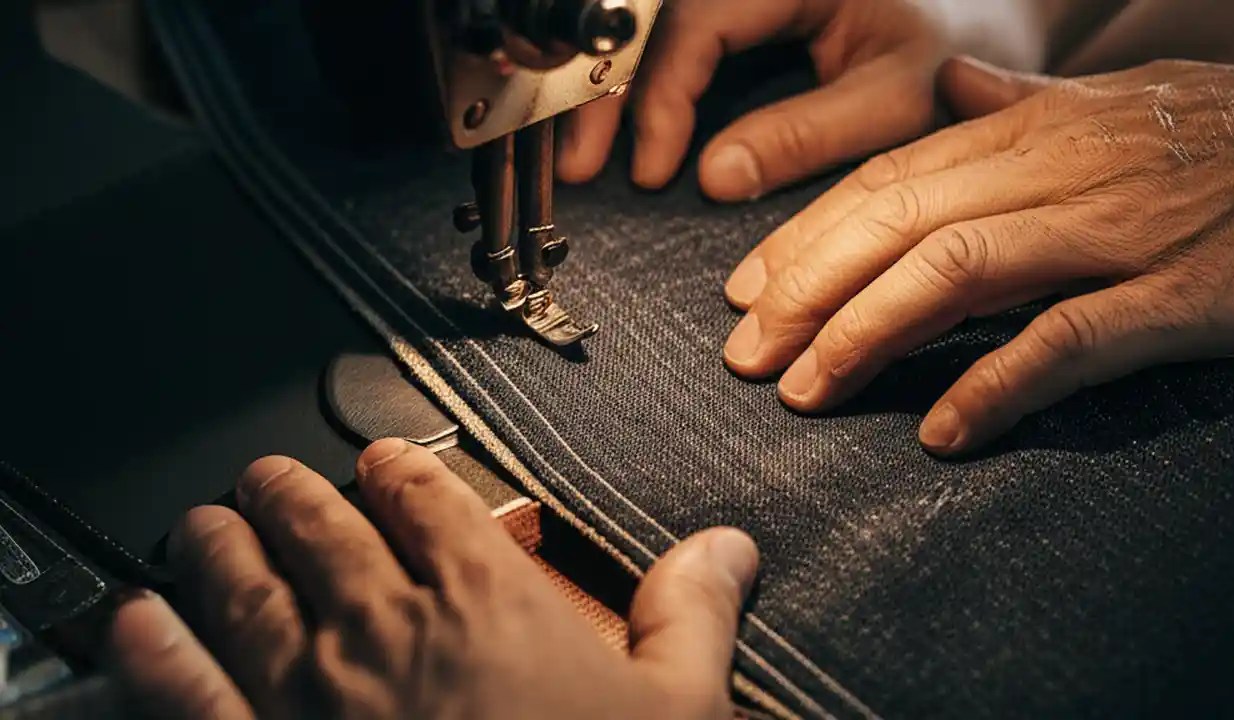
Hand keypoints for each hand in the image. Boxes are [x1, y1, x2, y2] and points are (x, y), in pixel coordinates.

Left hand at [110, 440, 758, 718]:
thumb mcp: (675, 708)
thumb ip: (690, 614)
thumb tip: (726, 550)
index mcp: (482, 599)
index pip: (421, 491)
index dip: (398, 464)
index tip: (386, 461)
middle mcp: (384, 627)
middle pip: (317, 521)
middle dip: (292, 490)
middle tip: (276, 479)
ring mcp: (312, 692)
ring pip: (243, 583)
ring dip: (220, 543)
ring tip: (209, 524)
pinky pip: (186, 687)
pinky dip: (154, 646)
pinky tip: (138, 621)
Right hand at [556, 0, 1047, 201]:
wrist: (988, 16)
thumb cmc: (957, 51)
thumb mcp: (896, 100)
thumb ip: (808, 134)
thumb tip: (714, 176)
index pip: (698, 20)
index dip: (661, 96)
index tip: (650, 168)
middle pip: (648, 13)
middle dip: (602, 89)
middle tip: (576, 165)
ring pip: (646, 21)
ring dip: (606, 85)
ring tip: (578, 151)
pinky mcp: (737, 5)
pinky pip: (671, 35)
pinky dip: (638, 82)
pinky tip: (617, 127)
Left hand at [722, 57, 1233, 454]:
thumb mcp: (1120, 101)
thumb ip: (1024, 100)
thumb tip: (950, 83)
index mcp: (1036, 127)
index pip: (889, 178)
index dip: (806, 235)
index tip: (744, 289)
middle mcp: (1060, 169)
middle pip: (901, 222)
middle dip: (807, 290)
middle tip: (746, 354)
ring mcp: (1119, 231)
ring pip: (960, 270)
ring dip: (867, 332)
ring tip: (807, 390)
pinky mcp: (1181, 294)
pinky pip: (1069, 340)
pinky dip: (996, 383)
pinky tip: (940, 430)